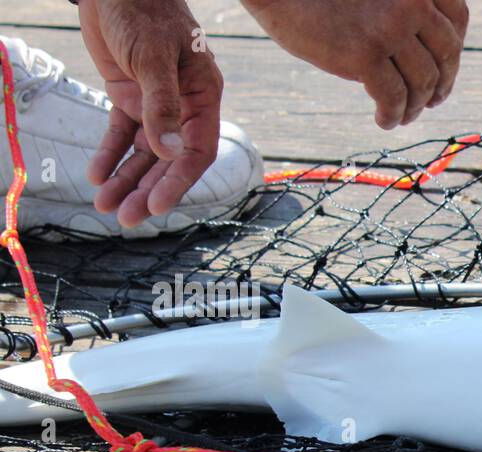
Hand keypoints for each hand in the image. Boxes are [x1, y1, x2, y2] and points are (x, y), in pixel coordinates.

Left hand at [78, 0, 224, 227]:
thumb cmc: (144, 12)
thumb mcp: (154, 58)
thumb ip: (161, 106)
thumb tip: (169, 153)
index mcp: (202, 97)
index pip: (196, 151)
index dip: (177, 181)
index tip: (157, 206)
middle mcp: (183, 106)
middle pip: (168, 160)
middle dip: (147, 190)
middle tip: (128, 218)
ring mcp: (155, 103)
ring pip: (143, 153)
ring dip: (126, 180)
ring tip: (107, 206)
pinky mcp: (129, 95)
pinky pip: (121, 133)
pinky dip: (109, 154)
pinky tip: (97, 175)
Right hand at [241, 0, 467, 129]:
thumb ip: (402, 8)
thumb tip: (428, 54)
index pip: (457, 18)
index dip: (455, 50)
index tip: (444, 70)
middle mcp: (411, 1)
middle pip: (447, 54)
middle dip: (442, 84)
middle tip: (432, 101)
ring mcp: (390, 28)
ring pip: (423, 82)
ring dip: (416, 106)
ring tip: (404, 115)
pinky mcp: (366, 55)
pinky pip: (394, 99)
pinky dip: (392, 116)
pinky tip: (384, 121)